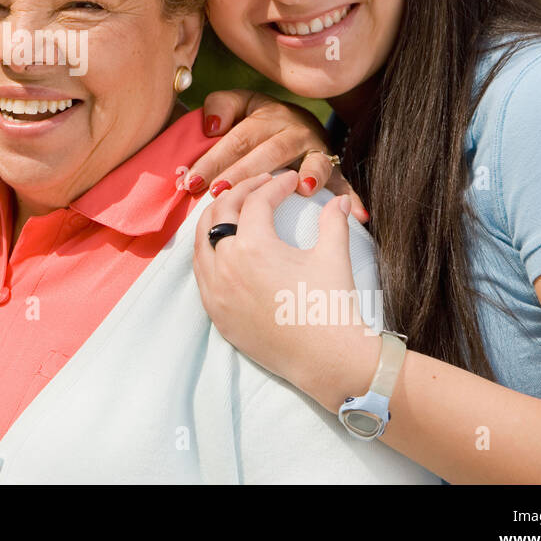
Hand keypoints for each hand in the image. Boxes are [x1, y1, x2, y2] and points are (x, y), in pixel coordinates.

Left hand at [186, 89, 367, 222]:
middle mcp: (294, 131)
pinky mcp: (333, 168)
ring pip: (308, 165)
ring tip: (300, 190)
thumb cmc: (260, 120)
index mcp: (267, 116)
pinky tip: (357, 215)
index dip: (213, 159)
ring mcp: (316, 150)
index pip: (236, 139)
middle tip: (220, 193)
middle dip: (243, 174)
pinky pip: (343, 184)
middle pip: (268, 153)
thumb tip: (212, 124)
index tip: (191, 181)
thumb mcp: (241, 104)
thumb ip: (222, 106)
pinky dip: (350, 199)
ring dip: (304, 178)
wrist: (300, 122)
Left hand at [193, 169, 378, 407]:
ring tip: (236, 208)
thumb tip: (340, 199)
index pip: (256, 201)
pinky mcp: (215, 313)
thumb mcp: (334, 256)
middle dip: (240, 192)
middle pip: (219, 212)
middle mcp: (226, 265)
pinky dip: (207, 252)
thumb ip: (333, 221)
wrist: (327, 359)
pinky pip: (200, 273)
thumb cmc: (331, 306)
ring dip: (215, 218)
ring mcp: (216, 291)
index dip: (276, 185)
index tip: (290, 181)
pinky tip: (223, 246)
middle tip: (260, 186)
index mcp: (254, 246)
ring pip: (200, 241)